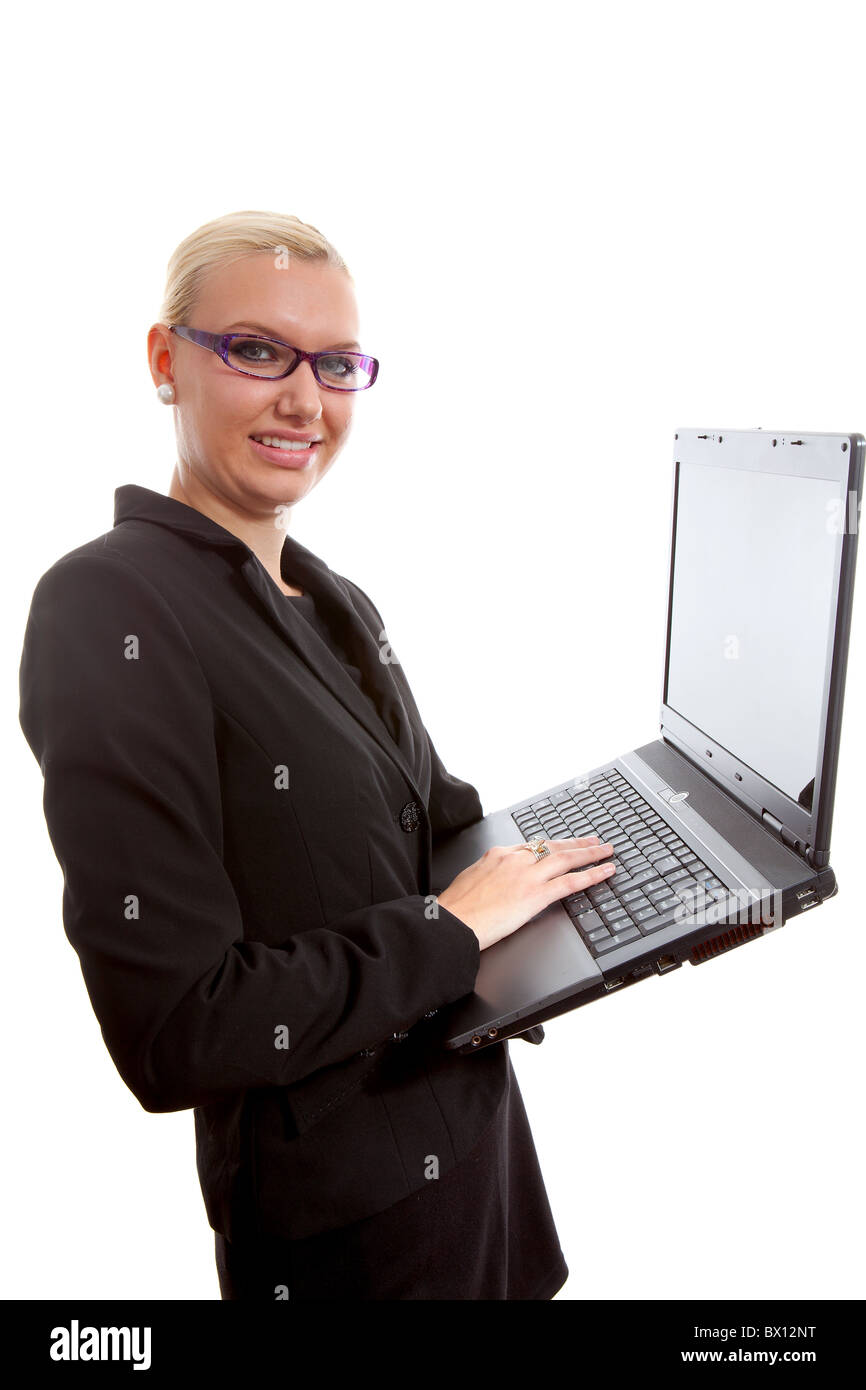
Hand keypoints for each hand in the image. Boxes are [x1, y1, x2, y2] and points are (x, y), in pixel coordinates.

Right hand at [437, 836, 616, 950]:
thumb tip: (496, 881)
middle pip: (554, 846)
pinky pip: (570, 882)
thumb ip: (490, 875)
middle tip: (595, 841)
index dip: (553, 846)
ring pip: (566, 859)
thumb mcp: (471, 879)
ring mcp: (527, 876)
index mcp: (498, 854)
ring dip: (590, 854)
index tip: (563, 845)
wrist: (451, 922)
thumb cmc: (456, 908)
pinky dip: (591, 875)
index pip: (532, 846)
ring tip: (606, 852)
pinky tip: (604, 872)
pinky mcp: (535, 895)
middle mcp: (515, 859)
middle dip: (577, 844)